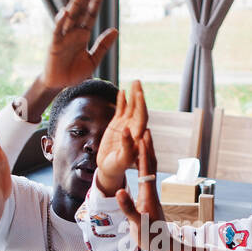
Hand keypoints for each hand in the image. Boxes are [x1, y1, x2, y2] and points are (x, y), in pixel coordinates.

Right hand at [43, 0, 117, 90]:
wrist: (59, 85)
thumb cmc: (74, 73)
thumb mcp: (93, 60)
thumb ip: (103, 45)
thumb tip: (116, 30)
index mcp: (83, 34)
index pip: (91, 14)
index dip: (95, 0)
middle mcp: (73, 32)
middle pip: (81, 10)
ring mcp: (63, 37)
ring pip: (70, 16)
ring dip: (75, 2)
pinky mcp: (54, 45)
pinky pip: (58, 31)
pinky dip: (61, 22)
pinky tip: (66, 12)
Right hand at [94, 80, 148, 195]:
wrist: (109, 168)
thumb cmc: (117, 166)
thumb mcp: (122, 159)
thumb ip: (126, 145)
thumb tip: (127, 130)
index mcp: (138, 136)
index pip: (142, 118)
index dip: (141, 106)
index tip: (139, 95)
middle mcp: (134, 129)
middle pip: (139, 109)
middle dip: (139, 96)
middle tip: (138, 83)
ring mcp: (126, 125)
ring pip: (131, 107)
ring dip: (133, 95)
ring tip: (135, 82)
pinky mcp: (118, 124)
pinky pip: (121, 110)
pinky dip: (122, 100)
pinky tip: (123, 91)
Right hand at [115, 123, 165, 249]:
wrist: (164, 247)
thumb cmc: (151, 238)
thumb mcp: (138, 225)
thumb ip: (128, 208)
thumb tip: (119, 191)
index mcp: (148, 195)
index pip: (145, 168)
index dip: (142, 152)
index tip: (140, 135)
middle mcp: (152, 191)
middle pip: (150, 164)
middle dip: (147, 146)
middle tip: (145, 127)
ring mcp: (152, 194)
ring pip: (150, 169)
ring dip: (147, 153)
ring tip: (143, 139)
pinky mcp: (149, 199)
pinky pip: (146, 177)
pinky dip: (143, 165)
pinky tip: (140, 163)